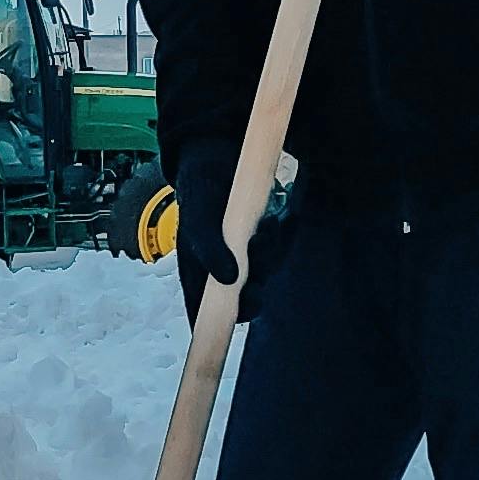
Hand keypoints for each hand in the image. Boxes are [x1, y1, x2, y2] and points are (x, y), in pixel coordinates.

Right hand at [169, 136, 283, 324]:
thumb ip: (208, 246)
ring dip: (270, 255)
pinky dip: (281, 239)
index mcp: (197, 271)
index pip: (205, 312)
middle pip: (242, 300)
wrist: (217, 155)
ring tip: (268, 228)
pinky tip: (276, 221)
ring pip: (264, 274)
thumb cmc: (199, 188)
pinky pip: (278, 252)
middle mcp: (221, 269)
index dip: (218, 324)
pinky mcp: (262, 240)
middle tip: (259, 258)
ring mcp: (243, 256)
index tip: (236, 317)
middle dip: (256, 287)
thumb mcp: (198, 214)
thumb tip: (229, 279)